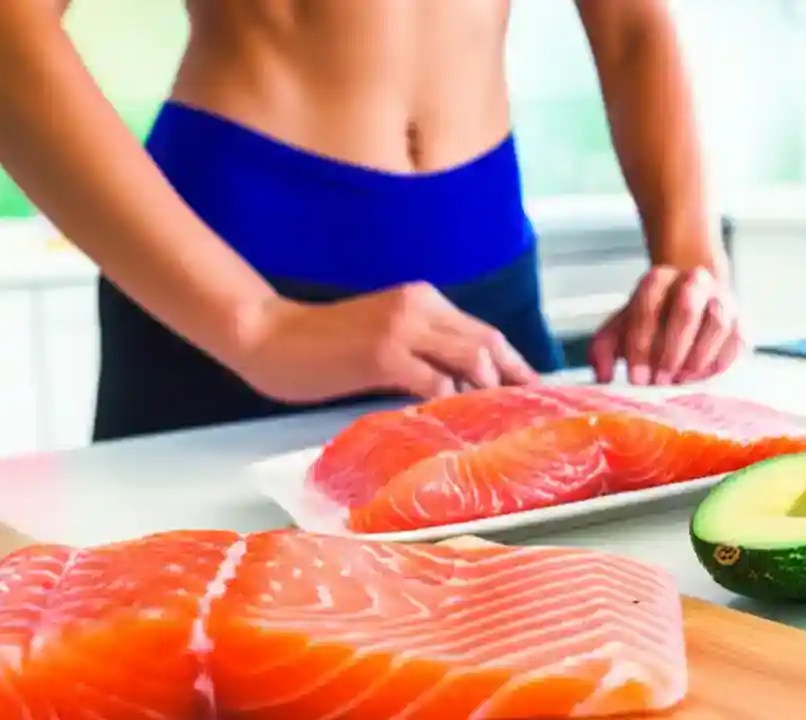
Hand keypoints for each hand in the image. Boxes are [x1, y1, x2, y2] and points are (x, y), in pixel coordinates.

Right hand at [234, 282, 538, 402]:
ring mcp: (403, 328)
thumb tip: (462, 386)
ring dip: (488, 392)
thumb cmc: (323, 345)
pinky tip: (454, 423)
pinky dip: (451, 402)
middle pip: (488, 342)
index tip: (535, 391)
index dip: (515, 363)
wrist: (269, 336)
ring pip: (472, 358)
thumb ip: (422, 351)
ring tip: (496, 423)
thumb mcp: (384, 336)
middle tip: (530, 414)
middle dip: (516, 380)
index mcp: (422, 299)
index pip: (484, 332)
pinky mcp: (383, 353)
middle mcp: (419, 305)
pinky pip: (435, 381)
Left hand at [589, 266, 742, 385]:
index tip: (636, 377)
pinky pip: (736, 342)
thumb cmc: (651, 321)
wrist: (690, 301)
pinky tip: (698, 378)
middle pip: (687, 308)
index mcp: (659, 279)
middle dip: (671, 350)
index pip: (648, 303)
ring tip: (680, 381)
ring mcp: (722, 299)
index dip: (641, 343)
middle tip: (659, 381)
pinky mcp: (741, 321)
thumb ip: (603, 350)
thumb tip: (602, 377)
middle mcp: (694, 281)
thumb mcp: (620, 329)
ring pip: (717, 323)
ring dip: (696, 358)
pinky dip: (717, 364)